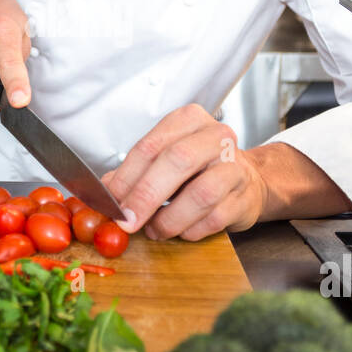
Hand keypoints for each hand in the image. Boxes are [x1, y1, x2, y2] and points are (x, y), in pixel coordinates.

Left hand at [100, 103, 267, 240]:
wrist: (246, 181)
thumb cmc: (199, 169)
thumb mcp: (164, 160)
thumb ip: (134, 173)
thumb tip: (106, 192)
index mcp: (189, 120)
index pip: (151, 146)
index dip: (127, 177)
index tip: (111, 201)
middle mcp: (216, 137)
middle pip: (177, 161)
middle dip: (146, 195)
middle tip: (128, 221)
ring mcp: (235, 166)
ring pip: (200, 194)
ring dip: (169, 219)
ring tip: (154, 230)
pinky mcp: (245, 197)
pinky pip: (214, 218)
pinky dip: (191, 230)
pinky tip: (181, 231)